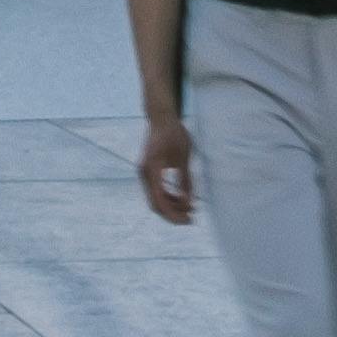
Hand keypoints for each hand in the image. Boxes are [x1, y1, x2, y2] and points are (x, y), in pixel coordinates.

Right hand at [135, 112, 198, 226]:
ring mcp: (145, 174)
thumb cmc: (174, 133)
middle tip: (191, 218)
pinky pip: (156, 191)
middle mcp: (145, 174)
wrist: (161, 117)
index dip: (174, 213)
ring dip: (171, 207)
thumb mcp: (184, 157)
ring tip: (190, 209)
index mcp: (152, 169)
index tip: (189, 219)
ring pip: (155, 199)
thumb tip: (188, 203)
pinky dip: (168, 198)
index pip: (160, 200)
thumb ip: (186, 181)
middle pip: (156, 204)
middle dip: (173, 214)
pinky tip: (182, 199)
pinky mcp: (148, 172)